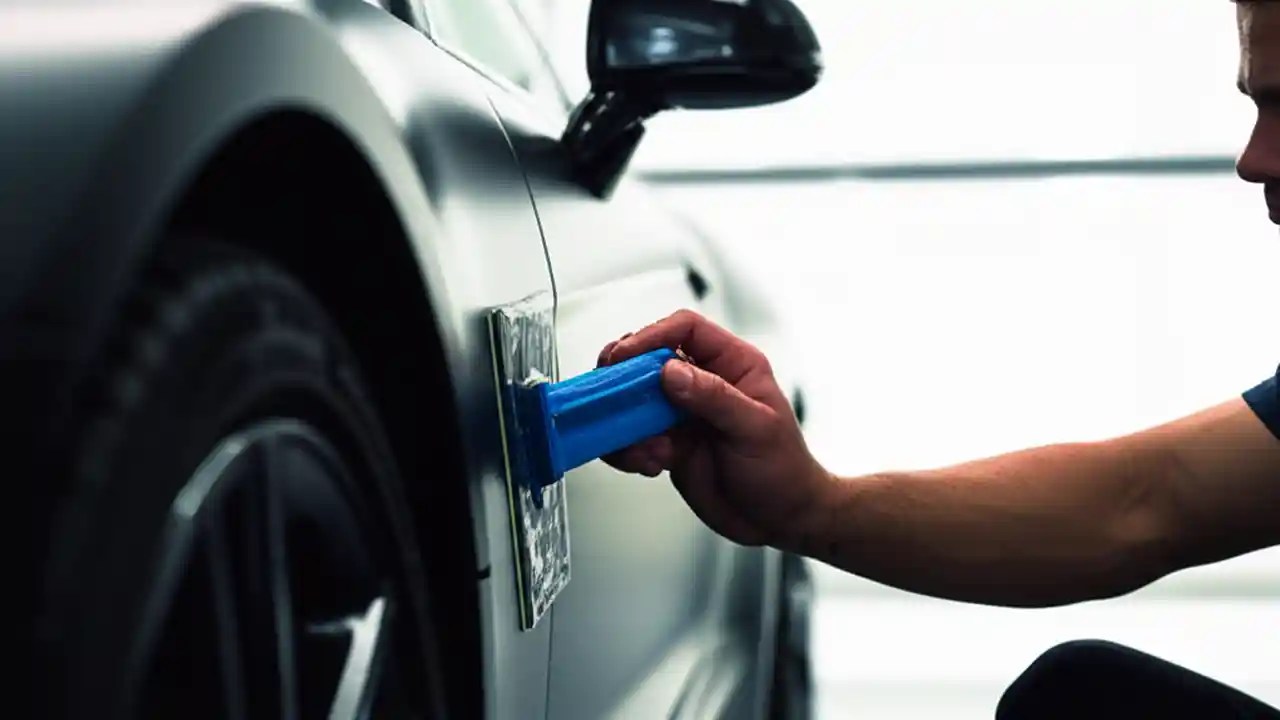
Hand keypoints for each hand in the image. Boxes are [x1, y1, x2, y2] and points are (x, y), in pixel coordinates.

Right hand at [598, 310, 832, 548]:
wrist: (779, 518)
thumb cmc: (783, 469)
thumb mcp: (755, 429)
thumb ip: (714, 398)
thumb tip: (671, 372)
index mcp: (733, 365)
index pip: (686, 329)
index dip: (651, 335)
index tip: (625, 356)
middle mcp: (703, 382)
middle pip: (648, 359)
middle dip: (625, 377)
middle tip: (612, 398)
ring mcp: (682, 413)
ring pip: (634, 400)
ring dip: (626, 424)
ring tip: (646, 450)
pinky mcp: (668, 443)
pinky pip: (633, 436)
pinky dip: (629, 450)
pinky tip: (650, 465)